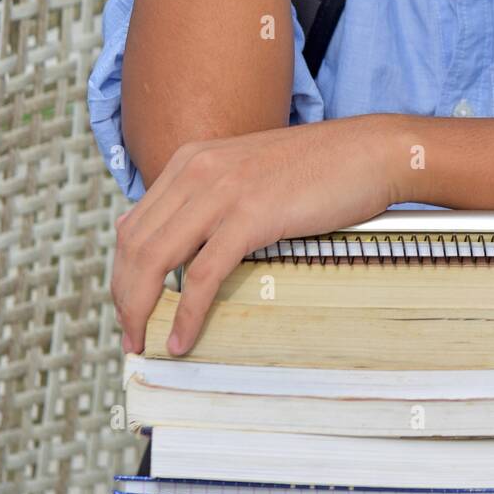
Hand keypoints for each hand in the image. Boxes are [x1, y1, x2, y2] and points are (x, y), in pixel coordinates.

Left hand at [111, 115, 401, 356]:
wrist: (371, 151)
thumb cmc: (321, 168)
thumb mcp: (250, 174)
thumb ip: (214, 199)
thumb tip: (187, 250)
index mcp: (192, 159)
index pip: (133, 224)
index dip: (122, 273)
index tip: (128, 307)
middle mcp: (197, 170)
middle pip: (134, 245)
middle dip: (124, 298)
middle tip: (131, 335)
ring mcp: (222, 190)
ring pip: (155, 259)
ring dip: (142, 309)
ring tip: (145, 342)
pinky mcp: (251, 214)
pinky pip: (203, 275)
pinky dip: (186, 313)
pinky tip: (183, 339)